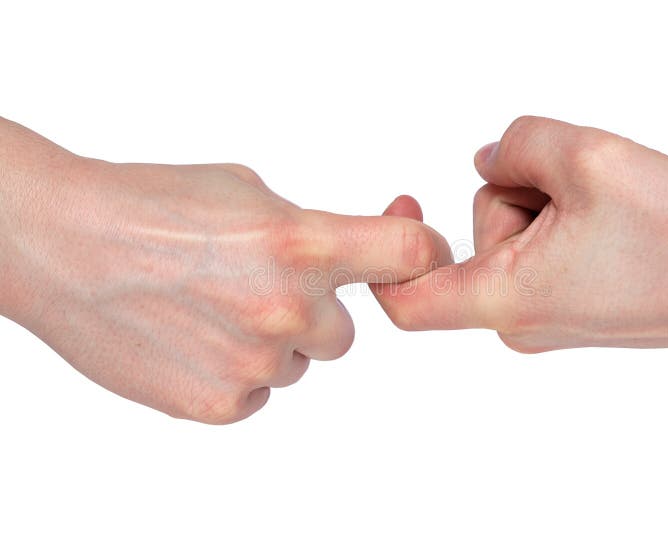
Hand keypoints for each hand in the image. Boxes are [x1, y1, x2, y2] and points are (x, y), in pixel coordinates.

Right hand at [0, 118, 449, 422]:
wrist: (63, 245)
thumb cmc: (148, 205)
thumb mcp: (246, 191)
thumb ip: (309, 229)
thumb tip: (349, 254)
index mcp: (301, 244)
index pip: (410, 257)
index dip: (421, 256)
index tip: (415, 260)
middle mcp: (288, 309)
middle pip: (347, 331)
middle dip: (314, 312)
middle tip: (256, 287)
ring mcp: (254, 363)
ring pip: (300, 363)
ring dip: (272, 342)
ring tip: (211, 308)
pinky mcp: (220, 405)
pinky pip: (259, 392)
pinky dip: (237, 372)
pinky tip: (193, 339)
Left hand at [373, 116, 667, 351]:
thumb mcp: (584, 157)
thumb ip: (515, 143)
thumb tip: (486, 159)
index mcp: (508, 300)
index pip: (407, 300)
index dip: (389, 251)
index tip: (406, 204)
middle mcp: (521, 324)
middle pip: (476, 237)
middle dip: (518, 193)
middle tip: (579, 191)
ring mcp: (549, 321)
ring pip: (513, 237)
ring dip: (549, 204)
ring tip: (607, 209)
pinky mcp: (573, 310)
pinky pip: (541, 252)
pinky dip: (564, 223)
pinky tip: (610, 223)